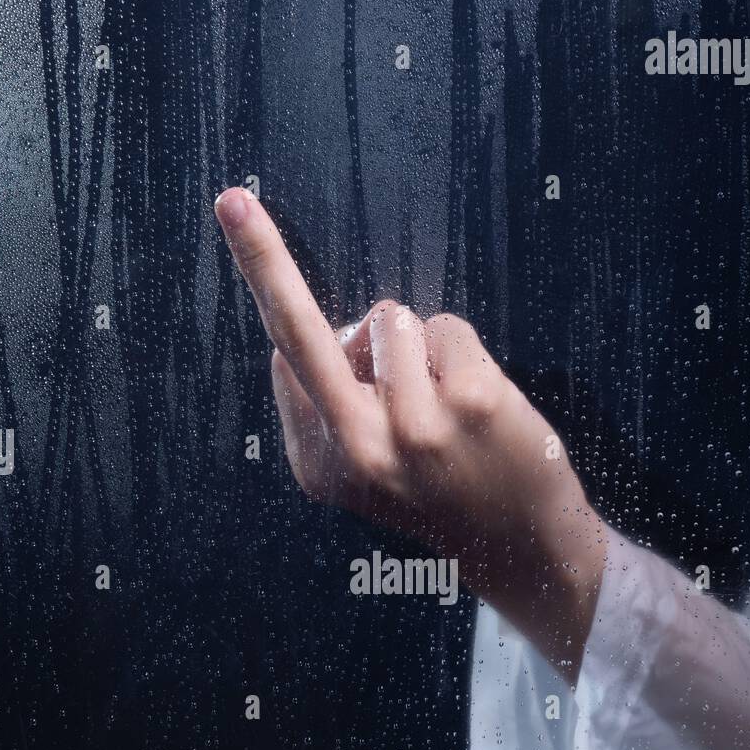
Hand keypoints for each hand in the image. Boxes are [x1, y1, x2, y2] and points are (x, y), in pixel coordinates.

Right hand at [214, 187, 606, 679]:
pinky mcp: (471, 403)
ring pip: (393, 321)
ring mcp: (416, 428)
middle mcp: (359, 450)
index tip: (235, 216)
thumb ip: (329, 410)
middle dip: (262, 261)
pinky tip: (476, 405)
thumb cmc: (440, 490)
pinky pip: (446, 330)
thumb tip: (318, 335)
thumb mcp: (366, 473)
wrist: (519, 548)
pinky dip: (459, 353)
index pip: (283, 355)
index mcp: (322, 466)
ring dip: (418, 345)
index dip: (273, 286)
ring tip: (443, 402)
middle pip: (300, 332)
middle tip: (230, 201)